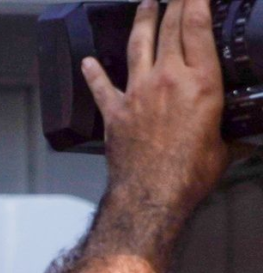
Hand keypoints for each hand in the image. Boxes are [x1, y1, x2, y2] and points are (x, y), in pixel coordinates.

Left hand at [83, 0, 229, 216]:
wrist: (151, 192)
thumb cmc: (190, 173)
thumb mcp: (225, 148)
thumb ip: (236, 136)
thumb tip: (250, 139)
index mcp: (201, 83)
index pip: (197, 28)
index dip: (196, 2)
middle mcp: (167, 79)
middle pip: (169, 29)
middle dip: (174, 4)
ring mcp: (138, 92)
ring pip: (138, 45)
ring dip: (142, 21)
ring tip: (145, 4)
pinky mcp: (115, 110)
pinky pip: (101, 86)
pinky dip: (93, 73)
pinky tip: (87, 62)